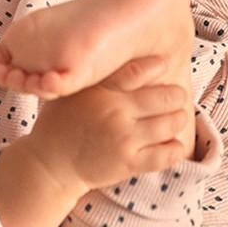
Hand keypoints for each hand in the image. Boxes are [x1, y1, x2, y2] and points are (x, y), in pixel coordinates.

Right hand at [26, 55, 190, 193]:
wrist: (50, 164)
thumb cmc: (62, 124)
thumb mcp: (74, 93)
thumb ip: (101, 80)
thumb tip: (132, 62)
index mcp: (102, 92)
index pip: (139, 71)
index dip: (158, 65)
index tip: (163, 65)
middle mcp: (115, 113)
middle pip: (167, 97)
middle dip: (176, 96)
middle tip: (174, 98)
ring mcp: (124, 139)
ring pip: (171, 124)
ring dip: (178, 120)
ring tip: (174, 119)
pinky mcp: (128, 163)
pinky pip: (167, 154)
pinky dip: (175, 147)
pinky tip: (171, 143)